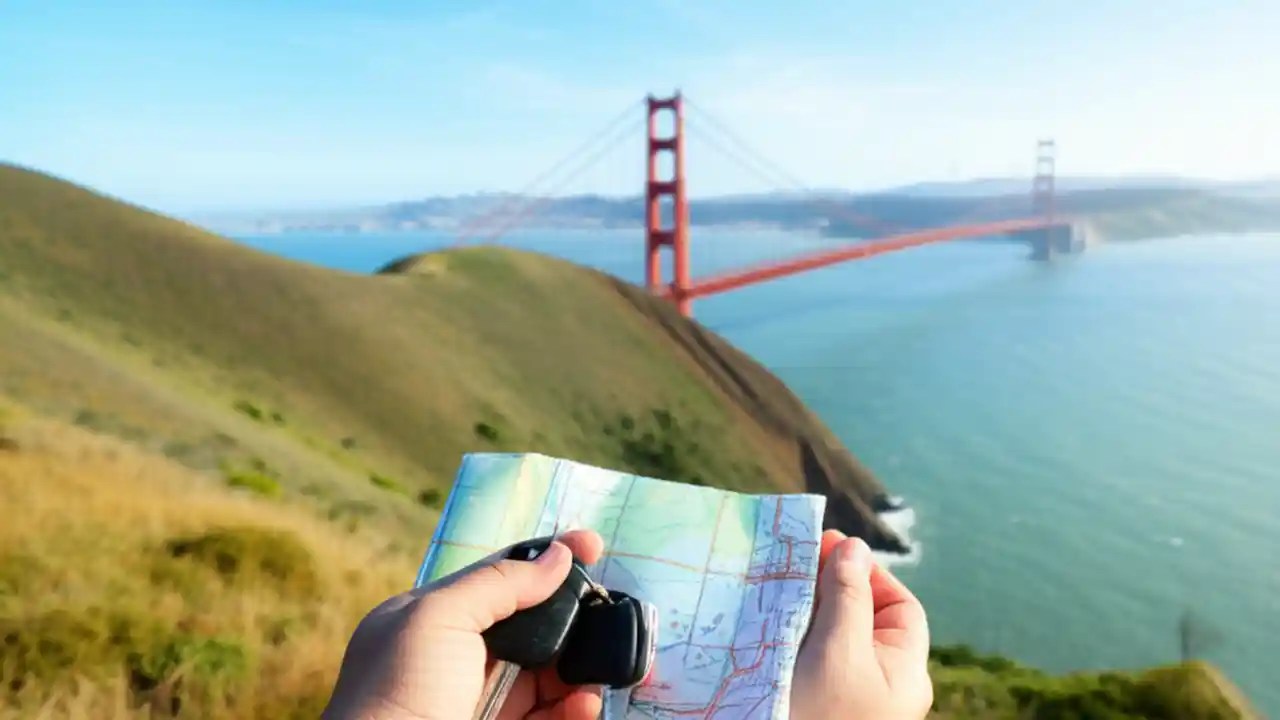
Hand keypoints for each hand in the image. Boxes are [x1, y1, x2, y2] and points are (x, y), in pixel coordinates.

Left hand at [323, 530, 605, 719]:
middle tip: (614, 611)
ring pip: (549, 675)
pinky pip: (550, 716)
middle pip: (534, 627)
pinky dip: (575, 709)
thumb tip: (559, 556)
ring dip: (582, 667)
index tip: (591, 545)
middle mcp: (460, 659)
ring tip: (609, 663)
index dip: (546, 559)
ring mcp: (482, 702)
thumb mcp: (436, 619)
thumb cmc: (397, 694)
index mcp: (434, 620)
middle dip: (577, 617)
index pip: (499, 577)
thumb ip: (499, 584)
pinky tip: (587, 703)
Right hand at [790, 530, 932, 719]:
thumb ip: (849, 595)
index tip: (827, 549)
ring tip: (773, 586)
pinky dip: (789, 637)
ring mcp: (846, 697)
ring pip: (829, 638)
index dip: (868, 573)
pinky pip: (806, 660)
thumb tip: (857, 546)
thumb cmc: (822, 714)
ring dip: (804, 610)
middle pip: (861, 618)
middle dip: (829, 586)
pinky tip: (764, 623)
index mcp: (905, 671)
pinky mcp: (813, 703)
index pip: (900, 606)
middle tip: (792, 560)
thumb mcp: (839, 649)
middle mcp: (880, 685)